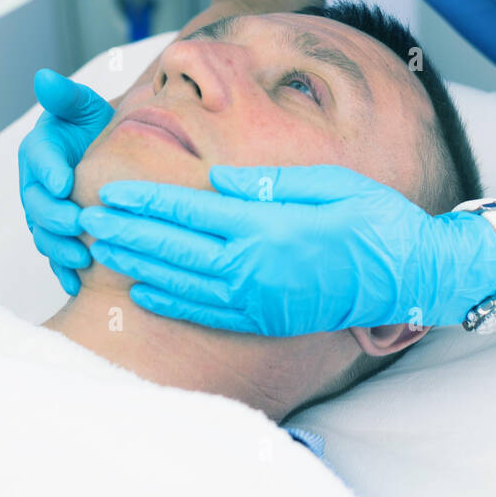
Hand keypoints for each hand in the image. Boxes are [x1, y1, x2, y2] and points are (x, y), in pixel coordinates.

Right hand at [18, 70, 114, 294]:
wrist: (112, 155)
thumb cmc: (96, 126)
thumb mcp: (84, 106)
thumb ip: (65, 96)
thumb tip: (44, 77)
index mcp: (38, 151)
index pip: (37, 160)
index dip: (49, 171)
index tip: (65, 181)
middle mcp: (35, 185)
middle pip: (36, 205)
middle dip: (54, 216)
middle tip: (77, 222)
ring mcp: (45, 214)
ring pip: (44, 235)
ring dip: (59, 248)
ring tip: (82, 258)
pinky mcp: (59, 238)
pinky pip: (56, 258)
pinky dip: (64, 272)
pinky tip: (80, 285)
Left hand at [77, 164, 495, 333]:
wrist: (409, 276)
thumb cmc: (374, 219)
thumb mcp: (326, 182)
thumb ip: (267, 182)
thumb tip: (216, 177)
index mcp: (268, 226)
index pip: (190, 210)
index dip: (146, 200)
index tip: (110, 189)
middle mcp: (255, 266)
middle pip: (175, 247)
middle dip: (127, 231)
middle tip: (86, 216)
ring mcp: (259, 298)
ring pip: (182, 281)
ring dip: (138, 264)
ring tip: (101, 248)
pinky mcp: (266, 318)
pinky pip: (207, 311)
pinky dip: (171, 300)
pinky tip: (144, 290)